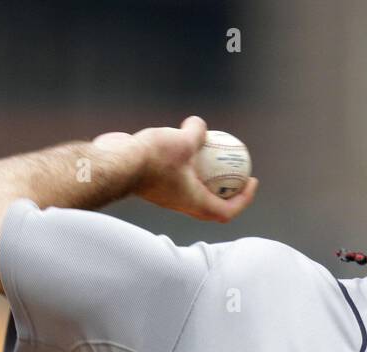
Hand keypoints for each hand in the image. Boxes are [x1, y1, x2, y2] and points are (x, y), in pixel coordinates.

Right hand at [93, 116, 258, 222]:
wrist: (115, 164)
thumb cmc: (152, 159)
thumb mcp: (184, 141)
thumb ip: (197, 133)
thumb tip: (202, 125)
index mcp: (195, 203)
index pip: (227, 211)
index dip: (244, 199)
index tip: (251, 181)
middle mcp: (182, 204)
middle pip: (212, 205)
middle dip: (228, 192)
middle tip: (237, 172)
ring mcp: (167, 196)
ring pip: (193, 190)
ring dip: (205, 177)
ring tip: (212, 154)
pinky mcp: (154, 184)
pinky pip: (176, 177)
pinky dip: (185, 165)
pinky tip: (185, 142)